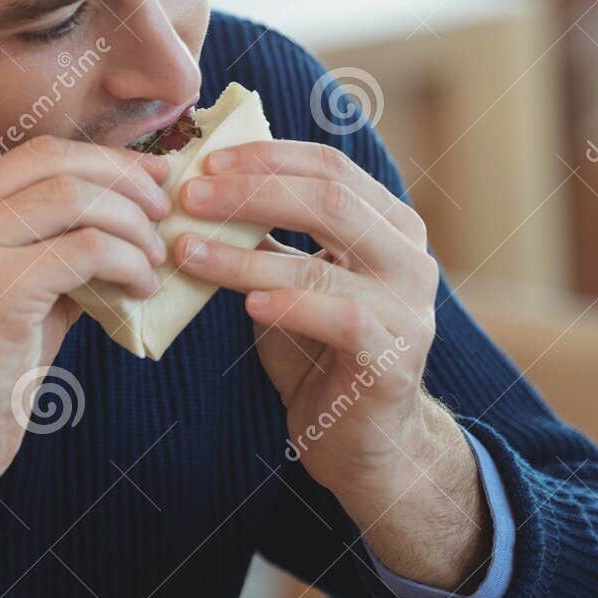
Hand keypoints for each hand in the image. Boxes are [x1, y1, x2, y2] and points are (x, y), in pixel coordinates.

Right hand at [0, 137, 170, 597]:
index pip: (41, 154)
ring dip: (133, 227)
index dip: (109, 160)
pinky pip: (86, 250)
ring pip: (77, 199)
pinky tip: (142, 289)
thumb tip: (131, 208)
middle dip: (128, 182)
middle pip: (60, 163)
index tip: (155, 179)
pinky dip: (127, 263)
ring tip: (155, 261)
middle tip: (165, 214)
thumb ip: (54, 240)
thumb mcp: (14, 285)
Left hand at [173, 140, 487, 586]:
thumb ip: (271, 237)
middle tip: (190, 196)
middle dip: (251, 192)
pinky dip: (291, 306)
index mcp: (390, 225)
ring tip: (188, 251)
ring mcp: (407, 308)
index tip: (206, 160)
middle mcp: (409, 258)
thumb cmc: (321, 353)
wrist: (362, 441)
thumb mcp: (294, 281)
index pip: (331, 166)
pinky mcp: (393, 359)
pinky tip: (249, 304)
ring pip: (323, 262)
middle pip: (330, 199)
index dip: (267, 157)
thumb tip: (204, 187)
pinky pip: (341, 320)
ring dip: (244, 254)